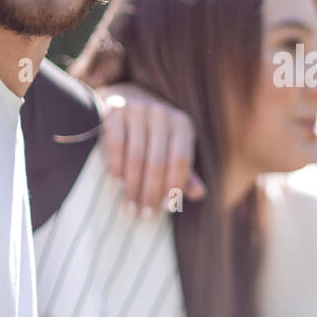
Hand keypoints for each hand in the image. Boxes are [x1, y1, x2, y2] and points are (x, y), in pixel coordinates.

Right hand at [100, 84, 205, 215]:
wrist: (127, 100)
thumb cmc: (155, 134)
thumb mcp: (173, 149)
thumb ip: (185, 172)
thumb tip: (200, 194)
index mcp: (182, 124)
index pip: (181, 161)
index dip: (174, 186)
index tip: (165, 208)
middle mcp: (162, 113)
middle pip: (158, 162)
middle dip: (150, 193)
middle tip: (144, 215)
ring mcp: (138, 109)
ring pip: (136, 157)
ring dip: (132, 187)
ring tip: (129, 207)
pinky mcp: (116, 110)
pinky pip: (116, 145)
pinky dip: (116, 168)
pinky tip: (117, 184)